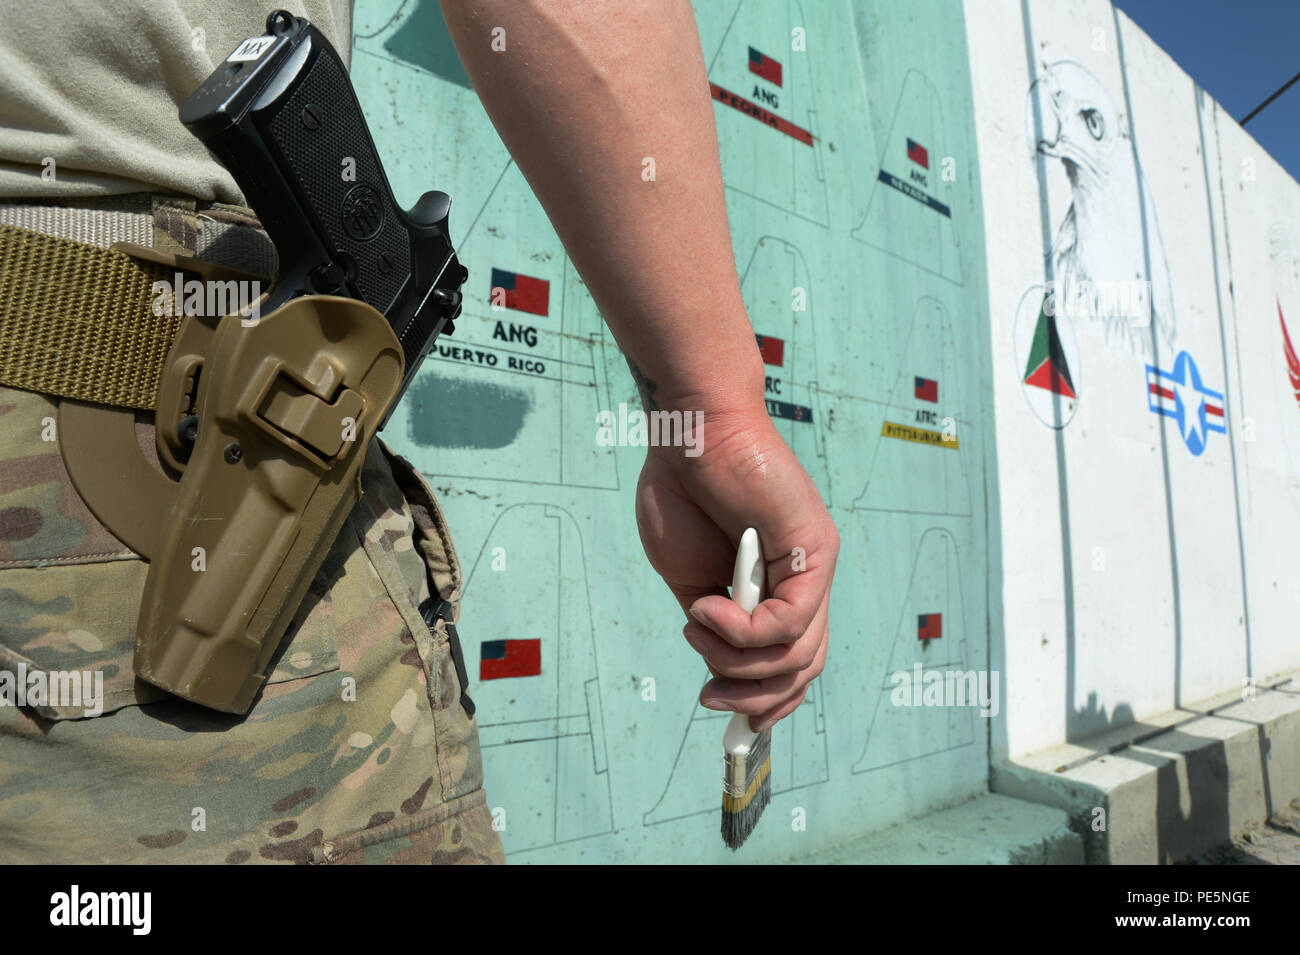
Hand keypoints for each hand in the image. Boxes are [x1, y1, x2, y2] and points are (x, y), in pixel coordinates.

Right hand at [634, 404, 838, 731]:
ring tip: (699, 631)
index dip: (765, 697)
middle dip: (754, 698)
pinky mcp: (816, 549)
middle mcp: (808, 578)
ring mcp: (817, 564)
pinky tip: (707, 609)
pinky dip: (741, 629)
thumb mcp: (690, 577)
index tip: (721, 706)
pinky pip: (788, 621)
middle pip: (804, 669)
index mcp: (780, 586)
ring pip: (799, 654)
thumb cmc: (684, 491)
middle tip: (710, 697)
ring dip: (737, 661)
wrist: (691, 430)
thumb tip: (723, 664)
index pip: (794, 660)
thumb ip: (714, 622)